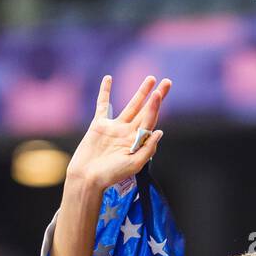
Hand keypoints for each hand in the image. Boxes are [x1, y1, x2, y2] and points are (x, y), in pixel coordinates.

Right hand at [65, 74, 170, 190]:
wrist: (87, 177)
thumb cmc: (111, 175)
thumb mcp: (134, 164)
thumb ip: (148, 149)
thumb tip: (159, 131)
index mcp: (138, 143)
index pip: (150, 121)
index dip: (155, 106)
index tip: (160, 93)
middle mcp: (129, 133)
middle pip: (146, 111)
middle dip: (156, 97)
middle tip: (168, 82)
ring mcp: (114, 128)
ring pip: (131, 106)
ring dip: (141, 92)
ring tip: (151, 79)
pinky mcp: (99, 124)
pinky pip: (103, 105)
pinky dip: (104, 91)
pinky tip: (109, 78)